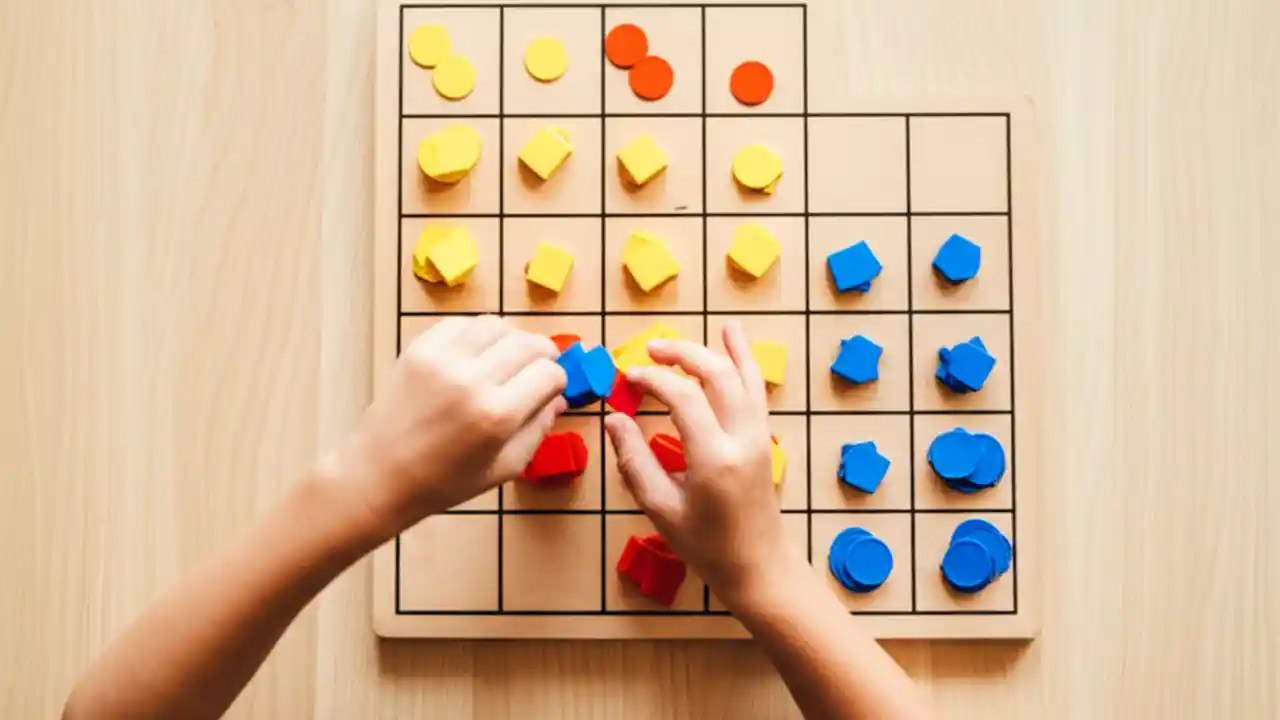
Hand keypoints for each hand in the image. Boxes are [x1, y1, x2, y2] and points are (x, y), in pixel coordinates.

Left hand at [326, 315, 566, 537]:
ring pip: (495, 325)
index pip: (548, 374)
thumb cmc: (444, 482)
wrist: (379, 475)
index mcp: (497, 415)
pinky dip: (476, 333)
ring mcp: (442, 360)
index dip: (557, 379)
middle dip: (542, 353)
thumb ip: (537, 430)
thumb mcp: (504, 468)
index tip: (552, 386)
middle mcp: (471, 380)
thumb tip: (558, 398)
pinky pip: (460, 324)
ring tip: (508, 355)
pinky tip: (476, 351)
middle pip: (527, 344)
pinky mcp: (418, 350)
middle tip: (540, 365)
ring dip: (511, 337)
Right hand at [604, 321, 803, 606]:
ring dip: (714, 349)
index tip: (627, 380)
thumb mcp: (660, 508)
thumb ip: (635, 461)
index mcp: (714, 458)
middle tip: (649, 349)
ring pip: (741, 376)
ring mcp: (759, 436)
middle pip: (715, 375)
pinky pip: (755, 388)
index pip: (682, 397)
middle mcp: (742, 439)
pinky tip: (734, 338)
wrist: (757, 567)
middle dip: (681, 354)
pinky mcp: (764, 438)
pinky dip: (744, 360)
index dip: (652, 380)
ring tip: (694, 331)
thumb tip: (614, 420)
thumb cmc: (706, 546)